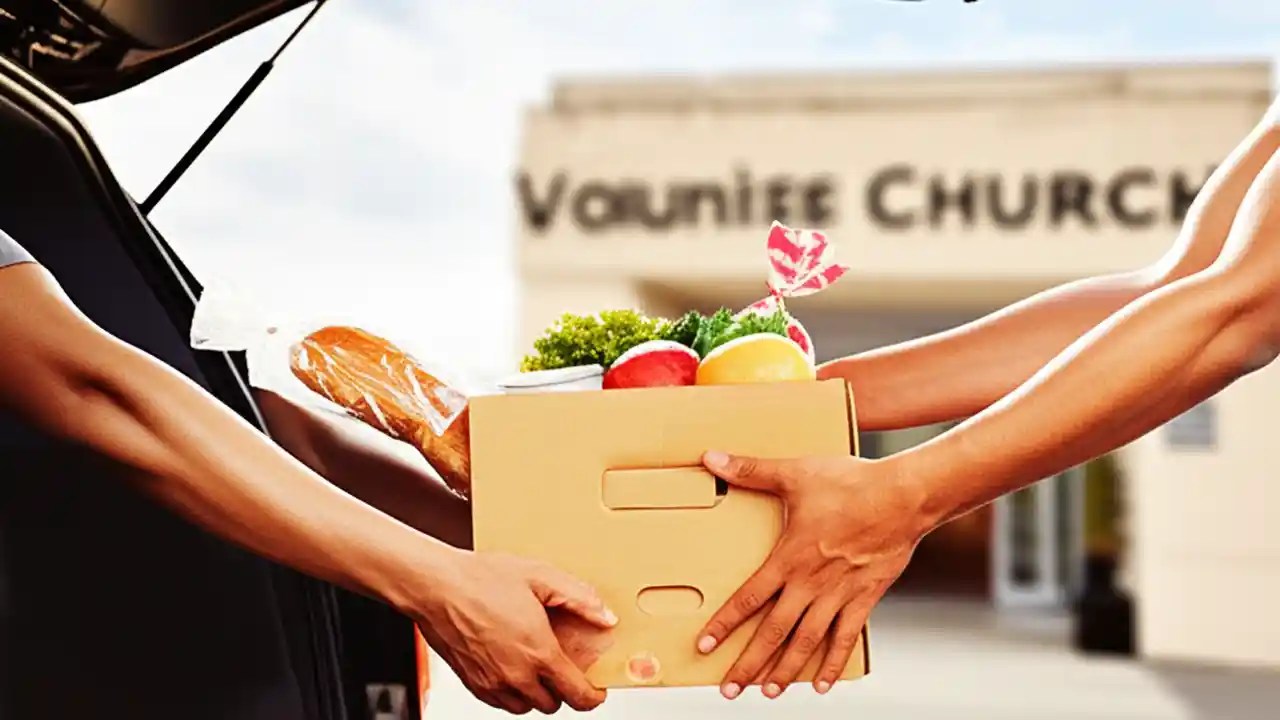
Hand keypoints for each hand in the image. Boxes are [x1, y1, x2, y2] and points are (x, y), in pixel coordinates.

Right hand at [413, 550, 617, 713]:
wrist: (435, 586)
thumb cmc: (480, 579)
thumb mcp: (540, 577)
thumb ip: (579, 598)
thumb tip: (605, 616)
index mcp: (538, 652)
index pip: (577, 695)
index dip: (593, 697)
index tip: (596, 691)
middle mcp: (516, 675)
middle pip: (552, 705)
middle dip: (563, 691)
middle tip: (564, 668)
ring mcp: (492, 682)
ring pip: (525, 707)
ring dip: (536, 693)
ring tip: (536, 666)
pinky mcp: (472, 683)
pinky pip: (500, 702)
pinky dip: (512, 692)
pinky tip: (511, 666)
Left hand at [696, 451, 927, 699]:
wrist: (903, 497)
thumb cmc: (850, 483)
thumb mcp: (795, 473)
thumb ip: (752, 471)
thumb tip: (711, 457)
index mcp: (789, 558)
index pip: (748, 598)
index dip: (724, 624)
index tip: (705, 645)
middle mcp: (810, 584)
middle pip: (773, 632)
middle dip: (749, 664)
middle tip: (730, 690)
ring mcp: (839, 595)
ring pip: (806, 642)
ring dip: (786, 670)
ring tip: (769, 693)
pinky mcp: (865, 598)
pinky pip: (847, 638)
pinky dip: (834, 664)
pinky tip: (822, 685)